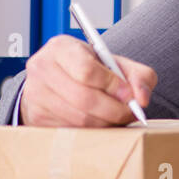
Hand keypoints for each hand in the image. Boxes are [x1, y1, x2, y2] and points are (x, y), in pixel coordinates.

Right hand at [19, 34, 157, 127]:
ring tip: (117, 117)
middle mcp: (42, 68)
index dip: (112, 86)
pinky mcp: (36, 117)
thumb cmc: (88, 68)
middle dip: (113, 110)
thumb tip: (142, 98)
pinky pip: (71, 131)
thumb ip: (138, 75)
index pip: (86, 70)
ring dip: (105, 122)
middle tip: (129, 112)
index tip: (129, 94)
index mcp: (61, 47)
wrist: (58, 78)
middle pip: (83, 98)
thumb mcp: (115, 63)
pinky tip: (99, 121)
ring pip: (79, 119)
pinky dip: (92, 131)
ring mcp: (36, 94)